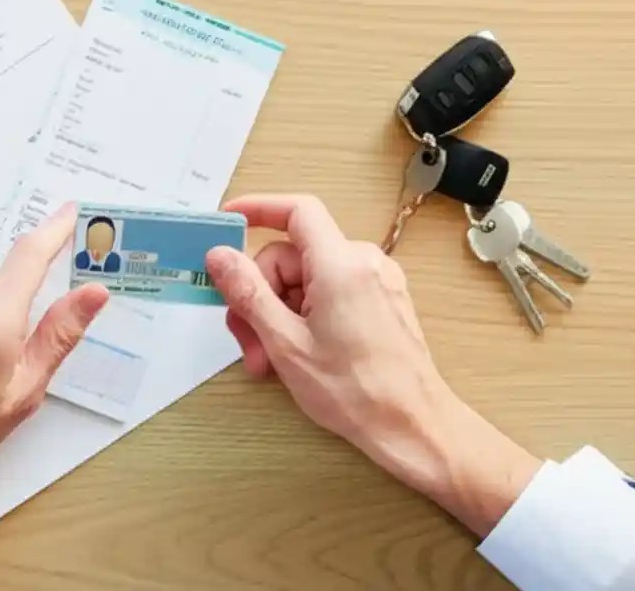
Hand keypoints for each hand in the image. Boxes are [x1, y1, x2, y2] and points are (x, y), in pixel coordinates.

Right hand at [206, 194, 539, 536]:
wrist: (413, 426)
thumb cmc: (359, 392)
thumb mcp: (285, 343)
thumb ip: (248, 293)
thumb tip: (221, 257)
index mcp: (341, 265)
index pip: (296, 211)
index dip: (258, 209)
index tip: (229, 221)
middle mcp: (363, 263)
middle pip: (292, 256)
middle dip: (261, 295)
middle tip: (247, 337)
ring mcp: (376, 282)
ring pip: (307, 280)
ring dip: (279, 314)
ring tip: (270, 360)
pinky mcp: (380, 301)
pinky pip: (329, 293)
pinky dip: (304, 316)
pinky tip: (295, 354)